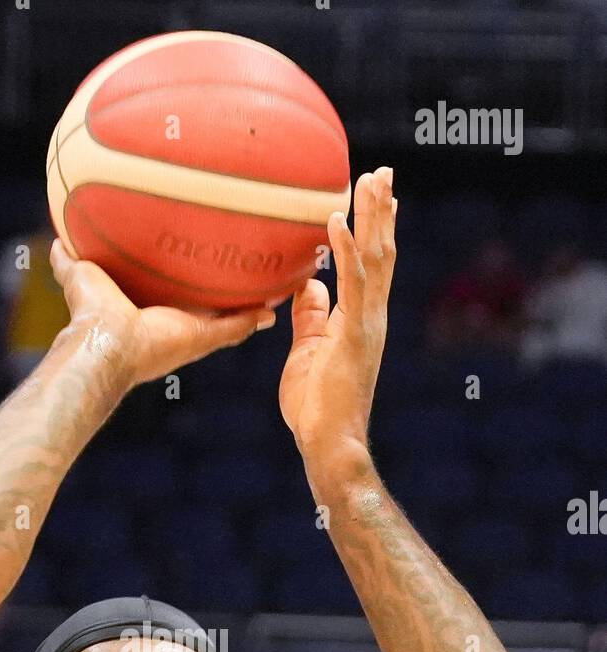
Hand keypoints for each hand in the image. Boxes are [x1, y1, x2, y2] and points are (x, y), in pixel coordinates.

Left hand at [49, 239, 275, 386]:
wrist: (106, 341)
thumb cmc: (90, 313)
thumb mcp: (79, 274)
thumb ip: (69, 258)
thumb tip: (56, 238)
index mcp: (151, 311)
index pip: (176, 295)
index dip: (190, 282)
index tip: (202, 266)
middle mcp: (175, 324)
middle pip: (209, 308)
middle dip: (228, 294)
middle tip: (247, 271)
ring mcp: (192, 334)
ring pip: (230, 318)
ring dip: (251, 304)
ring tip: (273, 285)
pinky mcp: (204, 338)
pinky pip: (237, 326)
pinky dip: (256, 315)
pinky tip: (274, 304)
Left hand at [279, 167, 396, 473]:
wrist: (327, 443)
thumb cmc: (315, 407)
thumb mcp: (306, 351)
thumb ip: (310, 318)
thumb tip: (309, 285)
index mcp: (359, 320)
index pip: (372, 266)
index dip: (375, 229)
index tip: (376, 195)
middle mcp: (371, 316)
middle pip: (381, 253)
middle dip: (381, 211)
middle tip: (381, 171)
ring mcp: (367, 325)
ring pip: (375, 260)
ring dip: (371, 218)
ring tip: (369, 180)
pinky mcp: (354, 336)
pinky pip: (352, 285)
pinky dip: (346, 251)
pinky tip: (337, 222)